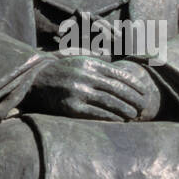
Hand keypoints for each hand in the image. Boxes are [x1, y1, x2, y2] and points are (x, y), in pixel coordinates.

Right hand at [26, 55, 158, 120]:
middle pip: (117, 89)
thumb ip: (96, 57)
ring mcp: (78, 91)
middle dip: (133, 99)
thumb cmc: (60, 70)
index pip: (118, 74)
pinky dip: (111, 118)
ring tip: (134, 115)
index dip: (134, 84)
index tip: (144, 92)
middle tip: (144, 106)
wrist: (34, 81)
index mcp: (90, 63)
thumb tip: (113, 57)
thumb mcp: (77, 57)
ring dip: (125, 110)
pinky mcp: (71, 107)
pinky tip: (119, 121)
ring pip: (109, 102)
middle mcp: (85, 75)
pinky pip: (96, 113)